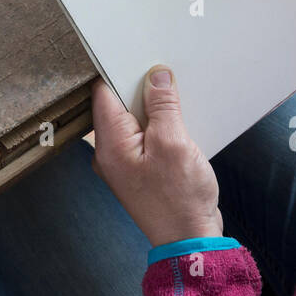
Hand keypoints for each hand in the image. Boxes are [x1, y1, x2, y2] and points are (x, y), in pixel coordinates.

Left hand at [91, 67, 222, 247]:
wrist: (190, 242)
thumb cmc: (180, 199)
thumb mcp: (173, 143)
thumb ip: (163, 106)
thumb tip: (156, 74)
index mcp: (109, 143)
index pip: (104, 93)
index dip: (120, 70)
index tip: (139, 53)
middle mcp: (109, 152)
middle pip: (118, 105)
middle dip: (141, 88)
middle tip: (164, 70)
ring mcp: (124, 162)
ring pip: (135, 121)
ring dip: (154, 107)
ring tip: (175, 92)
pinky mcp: (141, 170)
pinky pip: (145, 137)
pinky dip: (160, 125)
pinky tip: (179, 119)